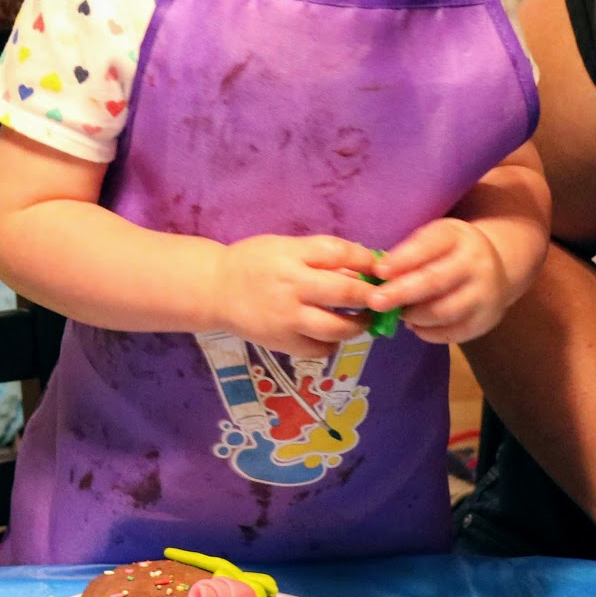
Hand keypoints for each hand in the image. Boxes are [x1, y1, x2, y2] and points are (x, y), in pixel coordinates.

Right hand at [220, 234, 381, 357]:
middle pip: (346, 293)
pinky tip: (331, 335)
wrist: (214, 290)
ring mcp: (287, 318)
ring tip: (361, 320)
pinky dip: (333, 343)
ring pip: (338, 328)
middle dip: (371, 297)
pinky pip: (321, 349)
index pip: (340, 254)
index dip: (367, 261)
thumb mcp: (283, 247)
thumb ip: (319, 256)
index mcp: (291, 256)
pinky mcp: (283, 343)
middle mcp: (291, 286)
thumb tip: (363, 269)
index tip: (379, 268)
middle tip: (381, 299)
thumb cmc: (252, 262)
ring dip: (359, 325)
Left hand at [368, 217, 509, 343]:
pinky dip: (428, 332)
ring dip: (414, 316)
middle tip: (375, 302)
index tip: (378, 271)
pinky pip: (454, 333)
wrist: (498, 264)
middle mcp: (475, 264)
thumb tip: (376, 276)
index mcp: (456, 237)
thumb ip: (407, 254)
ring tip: (397, 314)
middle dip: (401, 293)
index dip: (402, 260)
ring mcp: (485, 293)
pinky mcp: (487, 320)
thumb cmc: (449, 250)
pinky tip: (415, 326)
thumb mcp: (433, 239)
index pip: (428, 246)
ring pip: (444, 311)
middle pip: (435, 281)